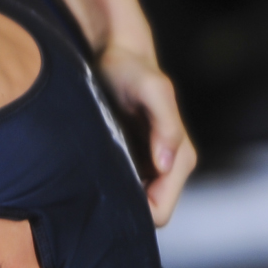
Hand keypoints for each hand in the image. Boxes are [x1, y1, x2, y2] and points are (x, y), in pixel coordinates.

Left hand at [96, 42, 196, 226]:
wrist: (115, 54)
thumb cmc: (132, 70)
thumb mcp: (152, 90)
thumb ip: (166, 125)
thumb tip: (165, 165)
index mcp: (180, 159)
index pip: (160, 211)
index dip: (137, 212)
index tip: (107, 194)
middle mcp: (168, 167)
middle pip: (147, 213)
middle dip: (124, 207)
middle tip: (91, 187)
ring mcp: (149, 166)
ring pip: (134, 202)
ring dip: (114, 196)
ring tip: (88, 175)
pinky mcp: (131, 159)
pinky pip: (121, 187)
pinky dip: (107, 184)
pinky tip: (87, 169)